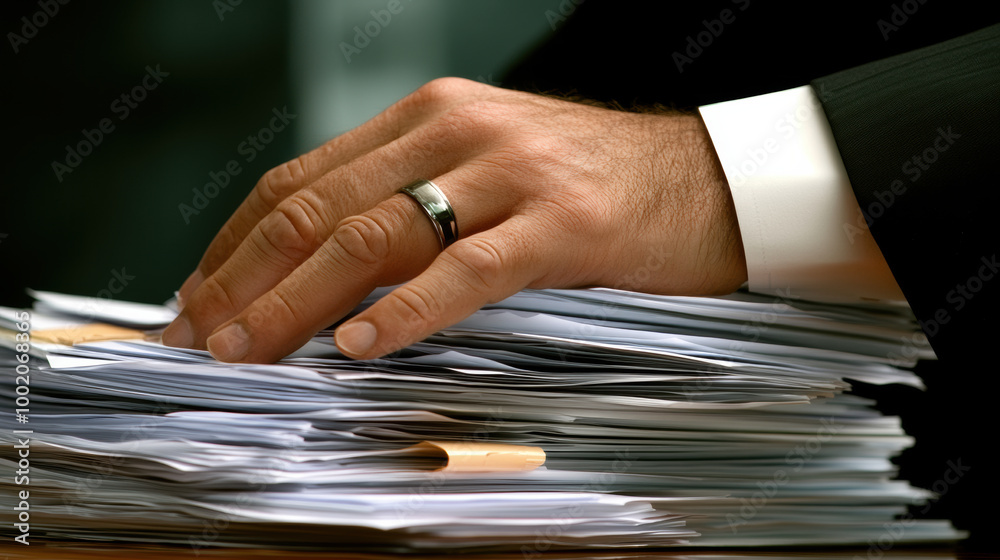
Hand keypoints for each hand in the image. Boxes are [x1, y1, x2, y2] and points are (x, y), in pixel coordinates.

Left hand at [162, 77, 746, 362]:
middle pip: (321, 208)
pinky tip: (361, 346)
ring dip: (299, 301)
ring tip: (251, 350)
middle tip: (202, 337)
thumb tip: (322, 274)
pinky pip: (466, 271)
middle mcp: (454, 130)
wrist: (697, 179)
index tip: (200, 298)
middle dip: (247, 279)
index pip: (303, 177)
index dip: (237, 242)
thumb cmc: (585, 184)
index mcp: (426, 115)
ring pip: (375, 236)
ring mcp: (507, 174)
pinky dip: (406, 311)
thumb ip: (407, 202)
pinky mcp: (559, 223)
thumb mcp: (482, 171)